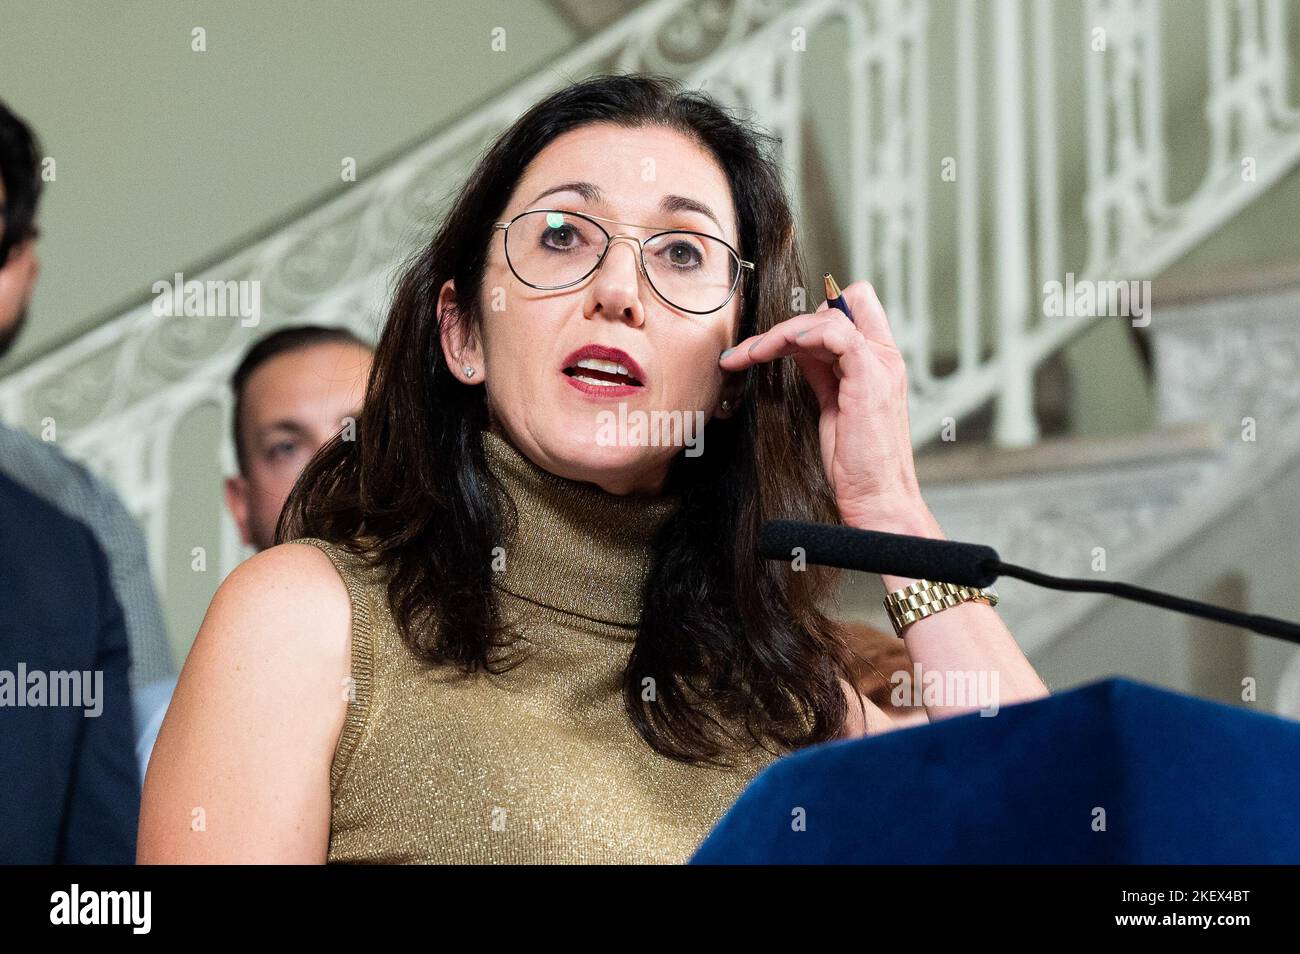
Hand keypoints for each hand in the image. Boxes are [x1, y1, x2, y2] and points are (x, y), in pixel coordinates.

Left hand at [719, 280, 929, 530]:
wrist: (878, 498)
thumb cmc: (858, 465)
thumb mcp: (833, 408)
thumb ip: (821, 374)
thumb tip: (796, 349)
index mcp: (877, 362)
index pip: (853, 309)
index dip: (813, 315)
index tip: (775, 341)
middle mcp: (883, 358)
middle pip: (836, 307)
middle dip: (784, 325)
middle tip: (746, 351)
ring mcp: (880, 365)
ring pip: (827, 317)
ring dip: (781, 333)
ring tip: (749, 355)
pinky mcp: (870, 376)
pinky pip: (835, 333)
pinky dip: (800, 335)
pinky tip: (773, 352)